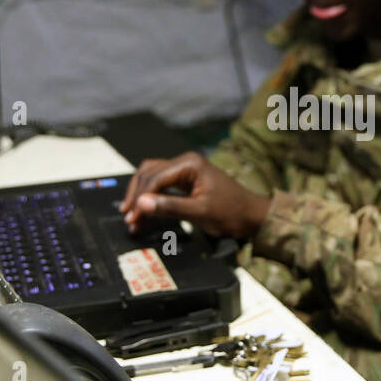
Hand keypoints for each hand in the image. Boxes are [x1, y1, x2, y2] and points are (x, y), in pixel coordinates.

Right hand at [119, 152, 270, 239]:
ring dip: (141, 195)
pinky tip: (145, 212)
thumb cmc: (230, 213)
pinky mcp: (185, 180)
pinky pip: (161, 185)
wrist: (251, 216)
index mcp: (189, 164)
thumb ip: (170, 207)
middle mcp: (185, 162)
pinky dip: (151, 198)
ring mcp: (185, 169)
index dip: (141, 198)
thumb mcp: (199, 212)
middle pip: (149, 174)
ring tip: (133, 217)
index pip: (155, 178)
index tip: (132, 218)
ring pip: (152, 178)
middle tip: (129, 219)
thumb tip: (141, 204)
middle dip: (137, 196)